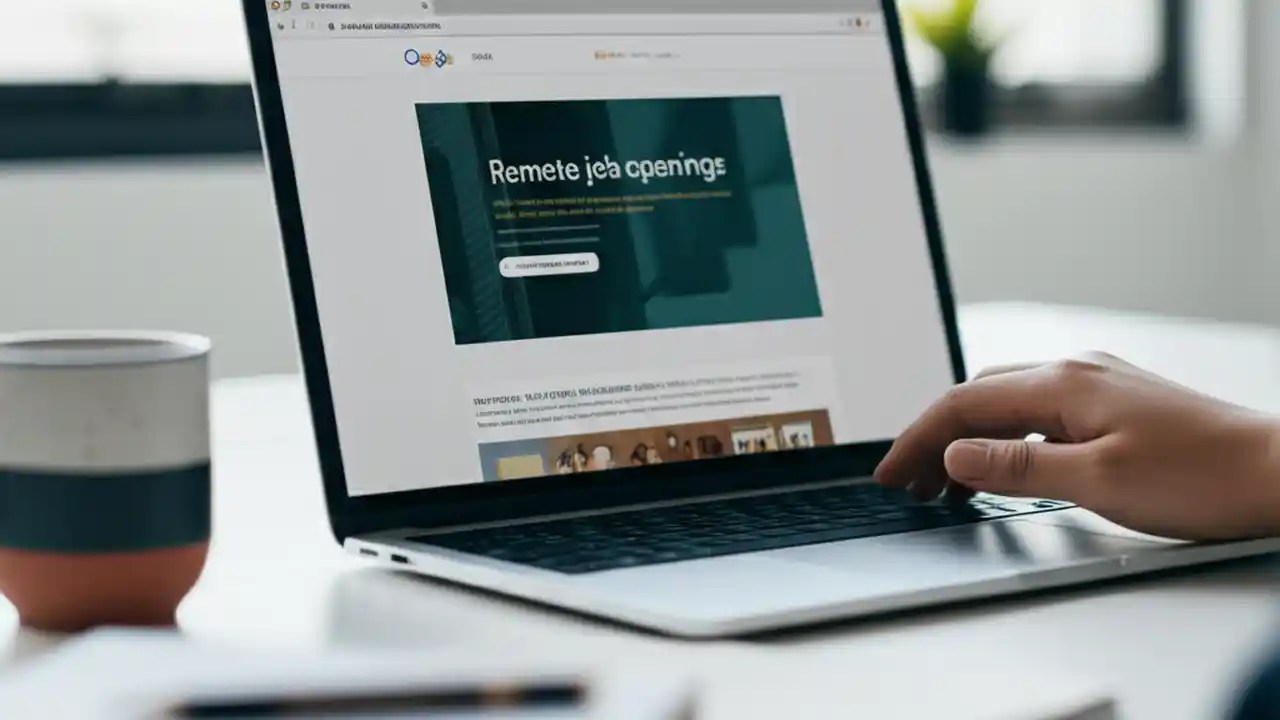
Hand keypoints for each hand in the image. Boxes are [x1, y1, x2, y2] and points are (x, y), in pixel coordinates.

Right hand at [874, 353, 1279, 540]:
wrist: (1278, 472)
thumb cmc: (1202, 476)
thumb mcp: (1097, 482)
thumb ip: (1018, 466)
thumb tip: (956, 452)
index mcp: (1063, 384)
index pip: (963, 404)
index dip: (918, 440)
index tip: (891, 473)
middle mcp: (1075, 372)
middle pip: (979, 397)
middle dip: (934, 437)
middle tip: (909, 482)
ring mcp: (1096, 384)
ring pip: (1008, 404)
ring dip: (969, 439)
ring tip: (944, 482)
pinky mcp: (1114, 403)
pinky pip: (1038, 413)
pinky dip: (1005, 439)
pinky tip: (1003, 466)